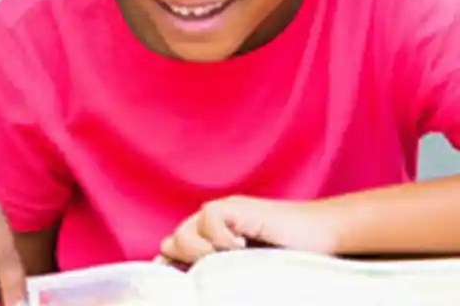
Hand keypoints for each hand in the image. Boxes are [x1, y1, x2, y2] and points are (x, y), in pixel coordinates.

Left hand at [159, 196, 339, 265]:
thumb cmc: (291, 260)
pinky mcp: (235, 206)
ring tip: (234, 258)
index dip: (171, 269)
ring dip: (204, 252)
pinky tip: (243, 245)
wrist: (325, 235)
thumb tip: (188, 283)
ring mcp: (220, 213)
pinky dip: (221, 237)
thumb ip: (218, 274)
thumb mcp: (247, 274)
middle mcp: (208, 225)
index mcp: (208, 241)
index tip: (181, 290)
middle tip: (220, 274)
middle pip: (172, 244)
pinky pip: (209, 218)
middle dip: (188, 263)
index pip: (170, 252)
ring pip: (183, 233)